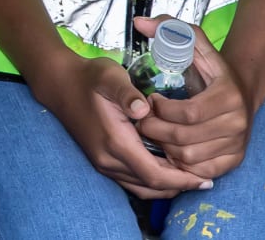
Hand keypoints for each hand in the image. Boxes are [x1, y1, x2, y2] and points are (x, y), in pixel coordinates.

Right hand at [32, 50, 210, 198]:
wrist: (59, 83)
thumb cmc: (88, 78)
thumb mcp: (109, 76)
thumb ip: (127, 92)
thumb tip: (143, 108)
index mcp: (115, 142)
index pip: (155, 174)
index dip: (182, 180)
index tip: (206, 179)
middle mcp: (108, 159)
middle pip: (151, 186)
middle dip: (180, 185)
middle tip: (205, 180)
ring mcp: (102, 162)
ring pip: (142, 187)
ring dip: (167, 186)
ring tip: (190, 177)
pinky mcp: (101, 160)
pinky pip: (132, 181)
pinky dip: (152, 181)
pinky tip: (166, 170)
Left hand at [133, 16, 253, 180]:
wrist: (242, 89)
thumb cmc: (210, 67)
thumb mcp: (193, 42)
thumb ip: (168, 27)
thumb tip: (139, 22)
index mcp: (229, 96)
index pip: (188, 113)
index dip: (161, 110)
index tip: (150, 100)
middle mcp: (238, 123)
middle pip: (186, 138)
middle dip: (156, 130)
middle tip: (143, 121)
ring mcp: (237, 144)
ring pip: (190, 157)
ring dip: (165, 147)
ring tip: (154, 131)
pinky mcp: (234, 160)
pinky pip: (200, 171)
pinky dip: (180, 162)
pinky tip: (170, 146)